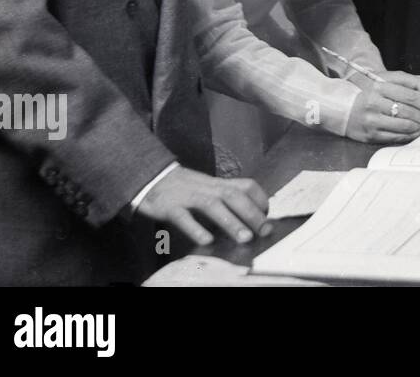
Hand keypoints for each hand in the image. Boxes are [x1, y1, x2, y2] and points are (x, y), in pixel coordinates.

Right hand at [136, 167, 270, 247]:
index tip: (268, 214)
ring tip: (244, 237)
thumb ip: (226, 198)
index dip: (260, 198)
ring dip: (230, 221)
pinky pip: (183, 217)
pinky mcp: (169, 206)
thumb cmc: (185, 187)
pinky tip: (206, 240)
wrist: (150, 178)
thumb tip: (251, 216)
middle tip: (264, 230)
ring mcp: (187, 196)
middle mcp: (206, 187)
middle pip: (233, 195)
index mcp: (218, 183)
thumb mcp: (209, 188)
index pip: (245, 185)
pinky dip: (195, 228)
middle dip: (251, 213)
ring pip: (212, 205)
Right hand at [346, 72, 419, 143]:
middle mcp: (374, 102)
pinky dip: (410, 135)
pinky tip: (415, 132)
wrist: (343, 110)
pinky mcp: (371, 134)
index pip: (411, 95)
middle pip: (410, 111)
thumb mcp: (384, 83)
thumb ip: (405, 86)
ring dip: (419, 127)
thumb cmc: (369, 96)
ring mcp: (372, 120)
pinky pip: (397, 137)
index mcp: (379, 87)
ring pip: (405, 125)